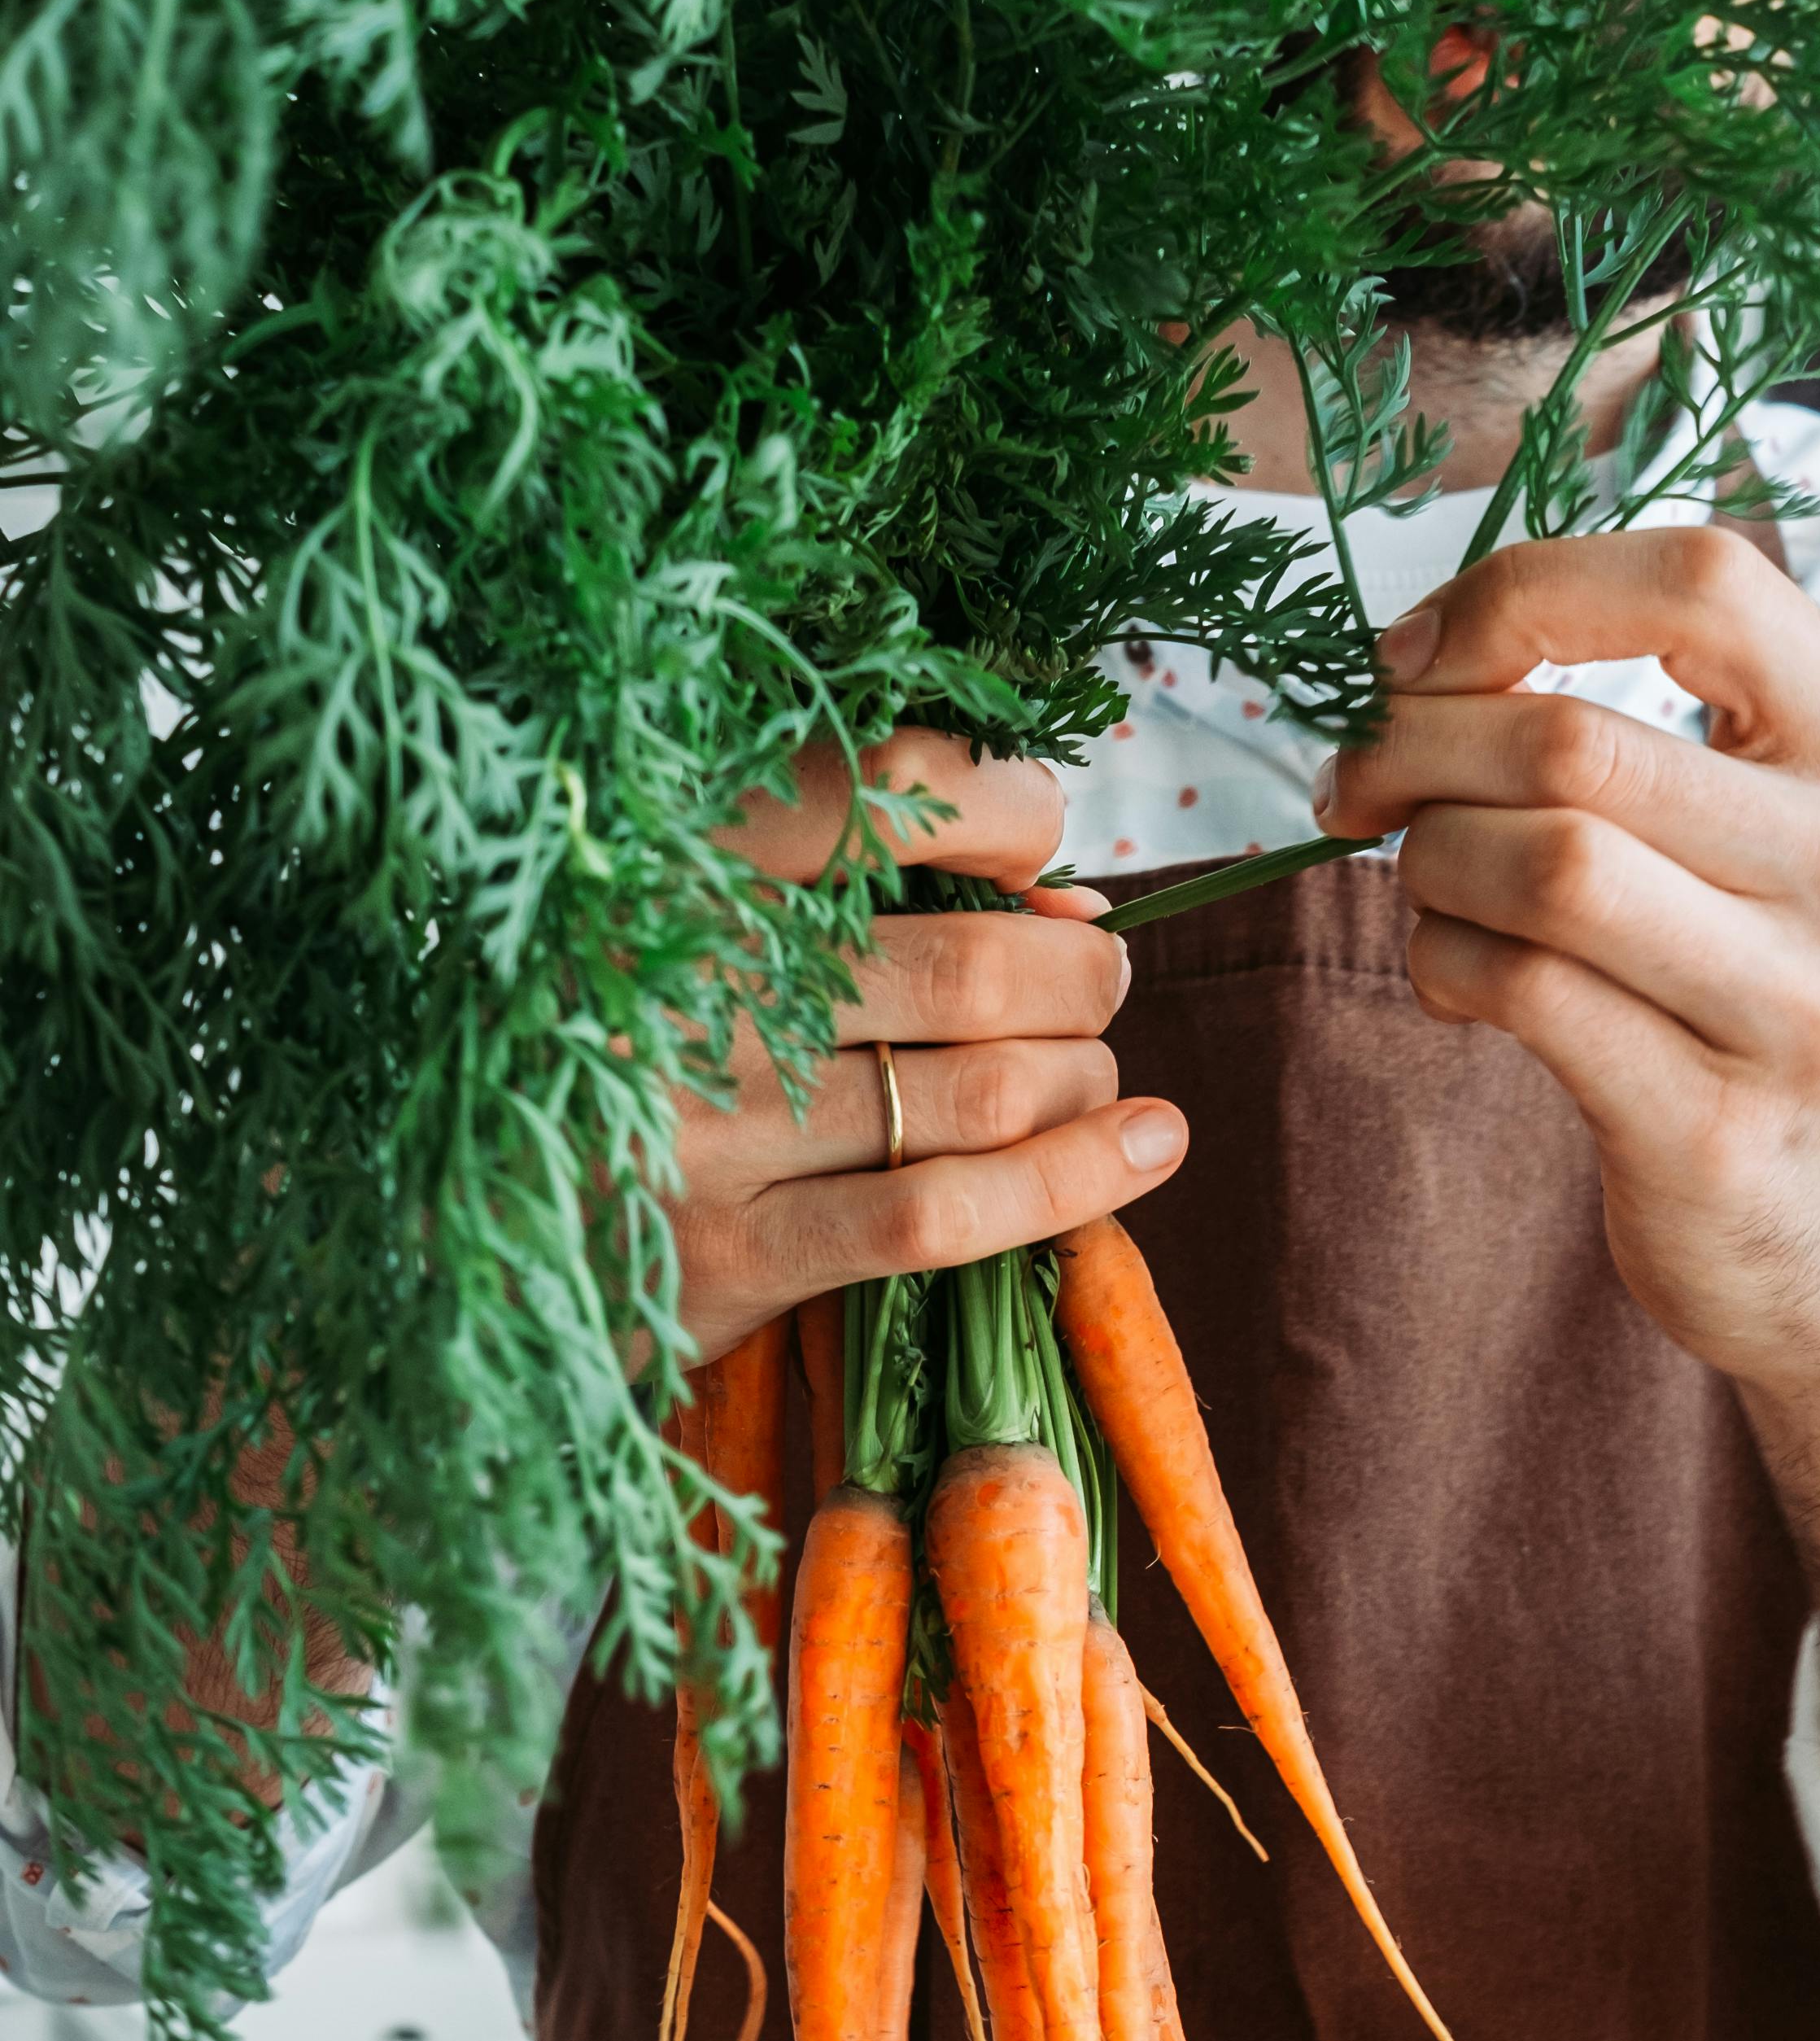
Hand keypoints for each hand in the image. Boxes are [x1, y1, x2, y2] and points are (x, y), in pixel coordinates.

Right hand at [671, 730, 1185, 1358]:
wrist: (454, 1244)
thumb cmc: (610, 1063)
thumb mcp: (686, 932)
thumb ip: (854, 891)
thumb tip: (1070, 912)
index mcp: (667, 865)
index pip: (888, 785)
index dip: (1014, 812)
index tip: (1042, 863)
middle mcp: (685, 983)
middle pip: (972, 966)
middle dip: (1080, 986)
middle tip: (1094, 997)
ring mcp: (705, 1128)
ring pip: (982, 1090)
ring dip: (1083, 1084)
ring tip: (1094, 1084)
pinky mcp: (730, 1255)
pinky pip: (945, 1216)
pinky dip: (1075, 1181)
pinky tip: (1145, 1152)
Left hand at [1314, 525, 1819, 1398]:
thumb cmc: (1775, 1014)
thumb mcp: (1788, 839)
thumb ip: (1662, 729)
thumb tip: (1429, 653)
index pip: (1702, 583)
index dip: (1522, 595)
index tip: (1419, 658)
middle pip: (1576, 738)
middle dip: (1416, 747)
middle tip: (1359, 786)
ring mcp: (1796, 1007)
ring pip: (1541, 862)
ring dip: (1429, 863)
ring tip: (1426, 889)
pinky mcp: (1707, 1127)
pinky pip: (1517, 989)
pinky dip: (1443, 965)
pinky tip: (1456, 980)